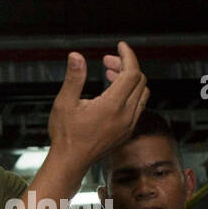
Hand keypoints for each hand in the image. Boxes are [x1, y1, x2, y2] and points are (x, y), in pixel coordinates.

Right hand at [47, 42, 148, 173]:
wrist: (70, 162)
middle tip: (107, 61)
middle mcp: (125, 116)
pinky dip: (131, 94)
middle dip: (125, 65)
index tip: (120, 46)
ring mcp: (128, 125)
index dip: (128, 55)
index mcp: (112, 106)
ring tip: (109, 74)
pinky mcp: (127, 131)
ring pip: (142, 93)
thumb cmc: (65, 135)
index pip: (132, 73)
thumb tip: (76, 56)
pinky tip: (113, 92)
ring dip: (130, 79)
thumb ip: (74, 78)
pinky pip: (138, 106)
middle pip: (139, 80)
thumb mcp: (64, 103)